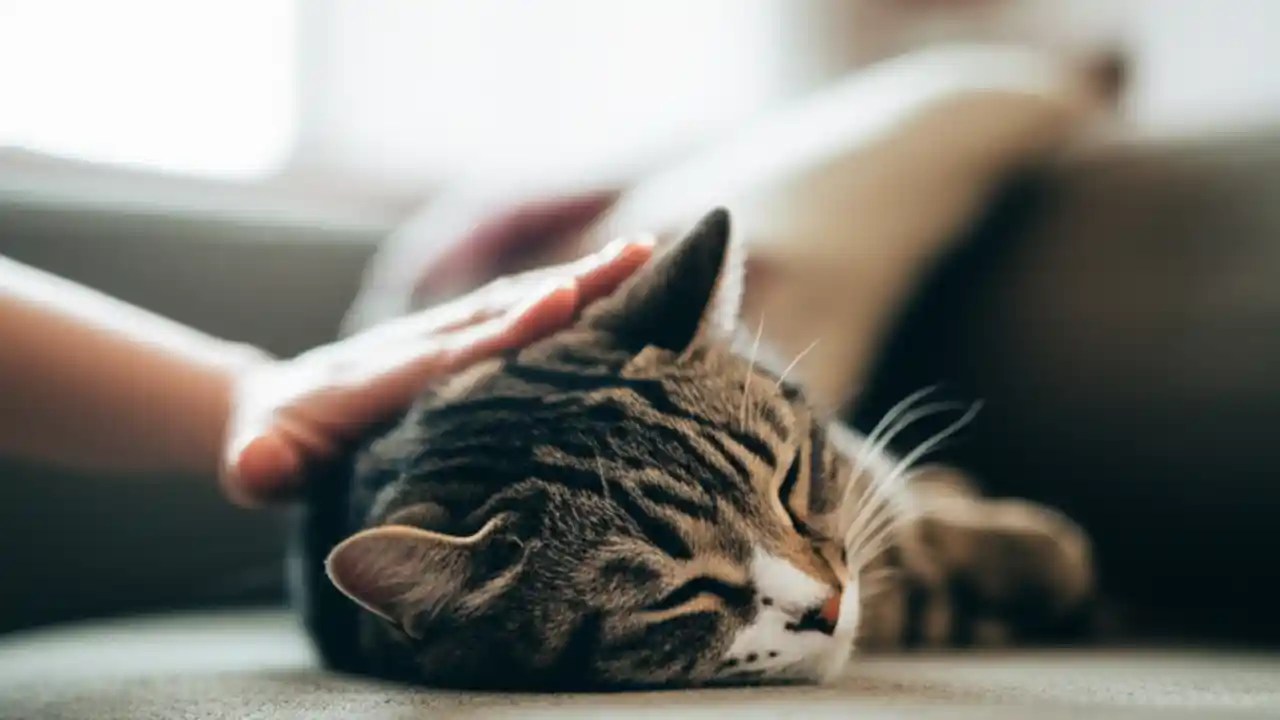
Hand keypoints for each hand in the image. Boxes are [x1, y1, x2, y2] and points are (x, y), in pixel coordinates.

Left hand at [219, 237, 652, 505]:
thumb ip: (258, 463)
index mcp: (386, 373)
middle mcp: (424, 340)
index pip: (456, 351)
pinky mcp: (459, 335)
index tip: (560, 299)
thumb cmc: (275, 442)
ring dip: (580, 276)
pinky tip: (614, 278)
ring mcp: (443, 332)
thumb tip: (257, 465)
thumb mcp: (255, 459)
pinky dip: (567, 292)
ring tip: (644, 253)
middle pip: (504, 307)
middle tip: (637, 253)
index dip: (507, 329)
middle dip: (570, 282)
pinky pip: (518, 309)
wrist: (274, 405)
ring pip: (517, 298)